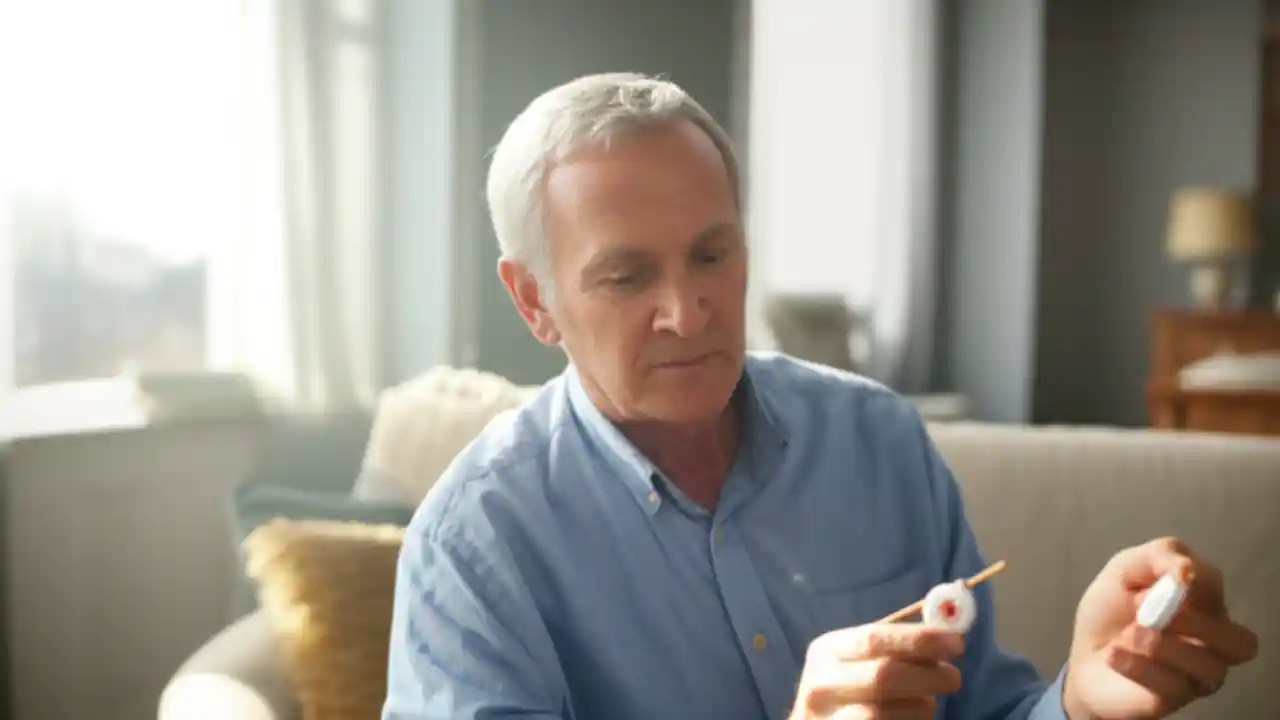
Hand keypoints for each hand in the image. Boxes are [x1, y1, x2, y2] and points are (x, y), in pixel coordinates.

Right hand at [790, 622, 963, 718]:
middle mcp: (820, 684)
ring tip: (925, 702)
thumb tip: (949, 625)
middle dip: (927, 674)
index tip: (956, 642)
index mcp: (826, 651)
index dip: (918, 639)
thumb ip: (899, 644)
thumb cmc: (855, 687)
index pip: (873, 639)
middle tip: (954, 676)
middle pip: (882, 676)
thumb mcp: (864, 660)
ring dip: (920, 706)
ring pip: (886, 712)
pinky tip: (910, 719)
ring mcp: (828, 718)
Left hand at [1063, 537, 1258, 718]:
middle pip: (1240, 641)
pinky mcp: (1176, 697)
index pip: (1215, 584)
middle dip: (1197, 623)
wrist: (1085, 655)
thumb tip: (1187, 569)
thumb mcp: (1125, 570)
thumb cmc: (1111, 610)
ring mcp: (1199, 673)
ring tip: (1129, 635)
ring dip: (1163, 646)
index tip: (1161, 576)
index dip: (1191, 578)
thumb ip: (1156, 557)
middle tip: (1147, 612)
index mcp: (1203, 601)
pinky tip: (1114, 655)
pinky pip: (1173, 686)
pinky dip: (1140, 666)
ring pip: (1209, 667)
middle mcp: (1213, 641)